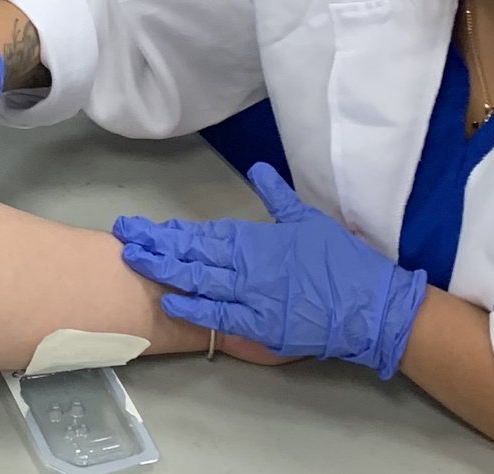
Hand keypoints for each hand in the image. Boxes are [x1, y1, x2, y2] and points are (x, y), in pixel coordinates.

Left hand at [113, 164, 427, 379]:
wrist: (370, 303)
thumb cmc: (339, 259)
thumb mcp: (307, 219)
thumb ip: (277, 195)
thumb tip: (259, 169)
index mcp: (255, 238)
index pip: (202, 232)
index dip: (170, 231)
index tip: (143, 227)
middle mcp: (246, 264)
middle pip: (191, 253)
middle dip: (155, 245)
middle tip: (123, 237)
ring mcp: (251, 295)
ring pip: (197, 280)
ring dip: (164, 270)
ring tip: (133, 261)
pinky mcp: (261, 324)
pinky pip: (219, 315)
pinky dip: (192, 308)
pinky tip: (169, 301)